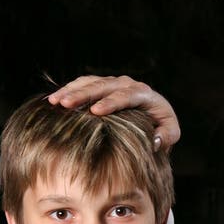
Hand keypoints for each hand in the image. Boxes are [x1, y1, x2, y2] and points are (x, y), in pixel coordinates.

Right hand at [47, 75, 180, 148]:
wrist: (157, 116)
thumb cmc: (162, 127)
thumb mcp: (170, 133)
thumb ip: (166, 136)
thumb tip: (155, 141)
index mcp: (143, 94)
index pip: (126, 96)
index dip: (111, 102)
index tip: (95, 111)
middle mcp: (127, 84)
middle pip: (102, 86)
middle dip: (83, 94)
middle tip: (65, 104)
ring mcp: (113, 83)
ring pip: (89, 82)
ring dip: (70, 91)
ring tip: (54, 102)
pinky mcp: (101, 85)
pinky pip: (83, 84)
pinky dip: (68, 90)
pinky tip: (52, 100)